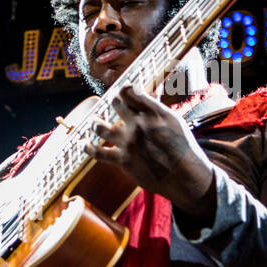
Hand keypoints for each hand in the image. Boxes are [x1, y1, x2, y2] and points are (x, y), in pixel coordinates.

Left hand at [85, 84, 216, 223]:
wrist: (184, 176)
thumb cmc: (182, 147)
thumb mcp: (174, 121)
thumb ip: (156, 108)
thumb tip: (150, 93)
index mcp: (152, 112)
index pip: (128, 91)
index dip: (123, 90)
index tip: (124, 93)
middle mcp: (137, 124)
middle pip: (114, 104)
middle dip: (113, 103)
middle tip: (113, 105)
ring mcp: (128, 142)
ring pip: (99, 126)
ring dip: (95, 122)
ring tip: (95, 122)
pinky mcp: (122, 160)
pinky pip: (97, 152)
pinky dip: (87, 147)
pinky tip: (83, 143)